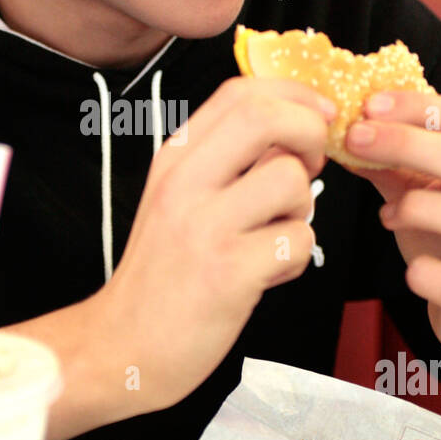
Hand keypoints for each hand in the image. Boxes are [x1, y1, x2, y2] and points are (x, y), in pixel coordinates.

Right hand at [99, 76, 334, 412]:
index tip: (317, 115)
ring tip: (275, 234)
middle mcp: (186, 183)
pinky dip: (294, 259)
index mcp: (174, 159)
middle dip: (310, 132)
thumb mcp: (176, 199)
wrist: (123, 346)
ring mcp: (205, 226)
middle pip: (266, 117)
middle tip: (312, 163)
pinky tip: (266, 273)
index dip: (293, 94)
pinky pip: (297, 241)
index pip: (240, 93)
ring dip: (302, 208)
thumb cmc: (161, 276)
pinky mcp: (228, 272)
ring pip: (291, 180)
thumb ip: (224, 162)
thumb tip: (290, 130)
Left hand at [343, 91, 440, 362]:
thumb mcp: (425, 196)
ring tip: (387, 215)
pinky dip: (426, 274)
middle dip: (405, 143)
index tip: (368, 105)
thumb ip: (393, 166)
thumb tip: (347, 131)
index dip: (417, 108)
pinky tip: (410, 271)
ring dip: (417, 207)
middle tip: (355, 139)